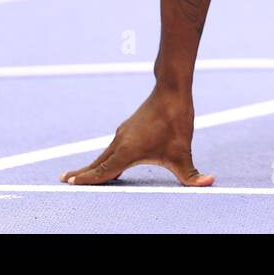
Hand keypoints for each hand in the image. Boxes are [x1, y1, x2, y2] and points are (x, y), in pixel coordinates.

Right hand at [60, 85, 213, 186]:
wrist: (172, 90)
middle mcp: (120, 142)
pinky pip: (113, 146)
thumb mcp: (184, 152)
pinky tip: (109, 160)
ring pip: (105, 153)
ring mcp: (124, 133)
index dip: (86, 179)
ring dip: (94, 165)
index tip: (68, 183)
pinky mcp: (129, 127)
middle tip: (64, 180)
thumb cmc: (176, 122)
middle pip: (98, 163)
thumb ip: (192, 174)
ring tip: (82, 174)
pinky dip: (106, 156)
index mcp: (127, 151)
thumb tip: (209, 184)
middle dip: (82, 173)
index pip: (102, 171)